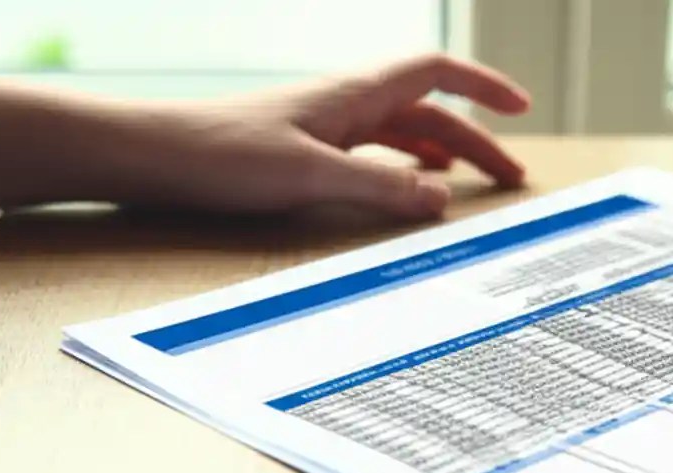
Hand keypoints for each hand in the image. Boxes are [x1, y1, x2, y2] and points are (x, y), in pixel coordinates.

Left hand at [112, 53, 529, 215]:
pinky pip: (371, 154)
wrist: (150, 157)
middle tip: (511, 178)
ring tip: (471, 184)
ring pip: (401, 133)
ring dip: (442, 154)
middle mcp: (344, 105)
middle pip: (428, 112)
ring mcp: (324, 128)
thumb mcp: (309, 175)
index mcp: (352, 96)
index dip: (483, 88)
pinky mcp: (302, 152)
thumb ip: (378, 186)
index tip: (522, 108)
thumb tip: (441, 199)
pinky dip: (401, 168)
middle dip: (475, 140)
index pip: (436, 74)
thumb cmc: (219, 155)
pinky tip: (403, 189)